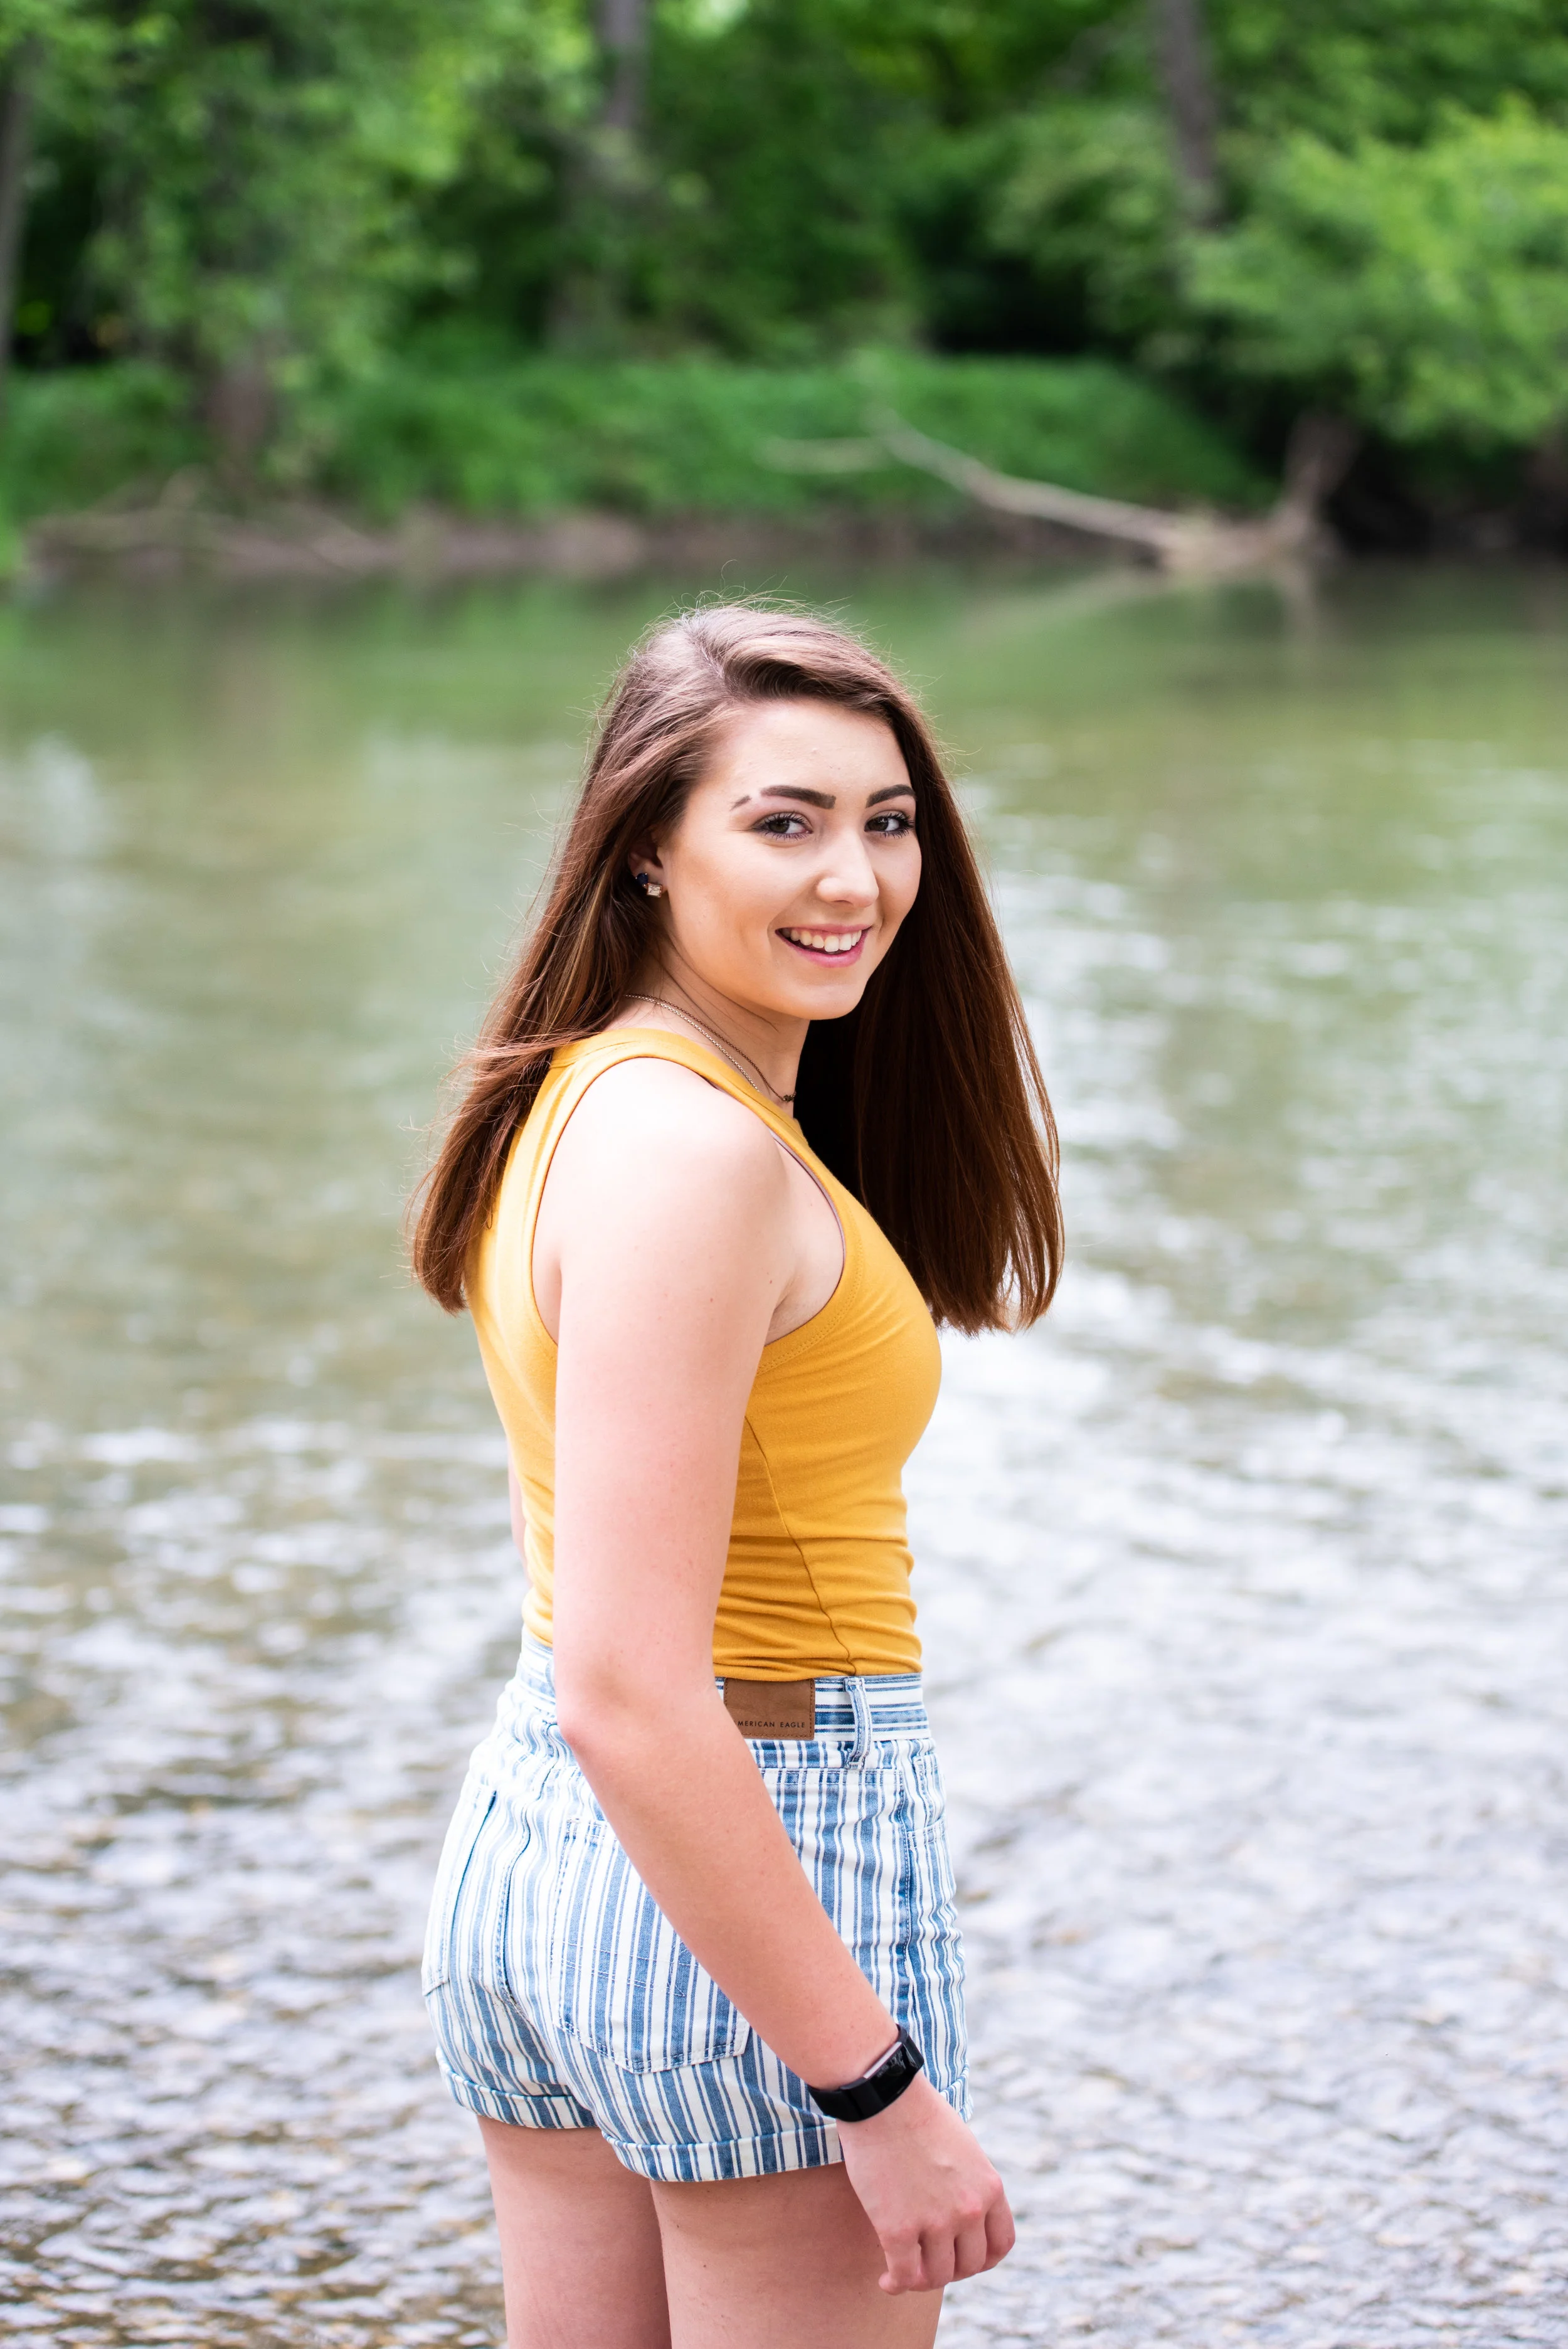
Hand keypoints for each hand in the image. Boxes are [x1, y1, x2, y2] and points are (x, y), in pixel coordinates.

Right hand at [835, 2073, 1014, 2293]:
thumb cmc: (916, 2113)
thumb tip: (959, 2217)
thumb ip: (968, 2183)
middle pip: (969, 2266)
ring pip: (937, 2276)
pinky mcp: (897, 2230)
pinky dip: (896, 2284)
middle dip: (948, 2267)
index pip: (1000, 2245)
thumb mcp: (963, 2148)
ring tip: (905, 2270)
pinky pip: (904, 2275)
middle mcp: (969, 2209)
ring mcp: (934, 2222)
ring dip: (921, 2279)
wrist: (882, 2096)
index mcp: (989, 2187)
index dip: (981, 2259)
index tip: (960, 2256)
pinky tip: (886, 2280)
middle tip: (927, 2259)